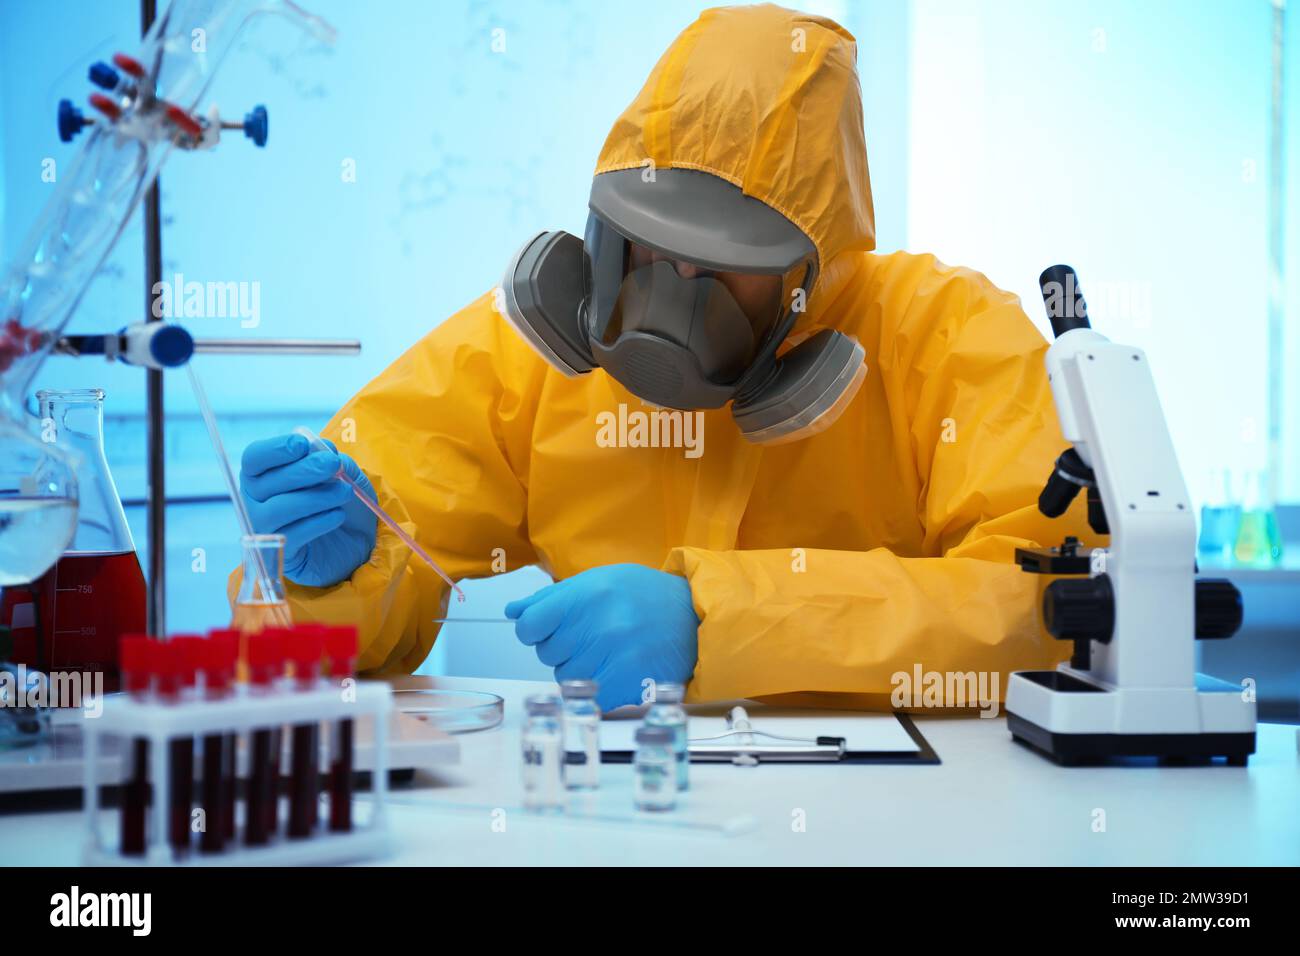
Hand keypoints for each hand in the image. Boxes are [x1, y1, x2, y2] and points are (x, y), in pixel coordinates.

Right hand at [240, 432, 377, 586]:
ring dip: (315, 497)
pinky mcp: (277, 555)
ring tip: (344, 492)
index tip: (302, 444)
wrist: (354, 541)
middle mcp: (254, 502)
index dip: (275, 449)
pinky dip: (319, 522)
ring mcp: (262, 530)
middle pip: (265, 482)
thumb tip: (319, 448)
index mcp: (262, 475)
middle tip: (333, 464)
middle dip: (303, 470)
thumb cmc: (339, 500)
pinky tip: (338, 515)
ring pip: (278, 509)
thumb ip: (327, 458)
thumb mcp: (340, 473)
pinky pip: (292, 535)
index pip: (254, 458)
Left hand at [505, 563, 698, 710]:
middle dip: (562, 647)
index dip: (535, 630)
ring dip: (580, 668)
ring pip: (565, 677)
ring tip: (607, 651)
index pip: (529, 625)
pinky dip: (599, 688)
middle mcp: (596, 626)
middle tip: (591, 635)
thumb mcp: (598, 580)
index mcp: (586, 596)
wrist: (693, 616)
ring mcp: (611, 658)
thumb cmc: (644, 595)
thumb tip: (513, 611)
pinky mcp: (625, 684)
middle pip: (547, 653)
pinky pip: (589, 696)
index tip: (549, 628)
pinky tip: (616, 669)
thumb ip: (552, 598)